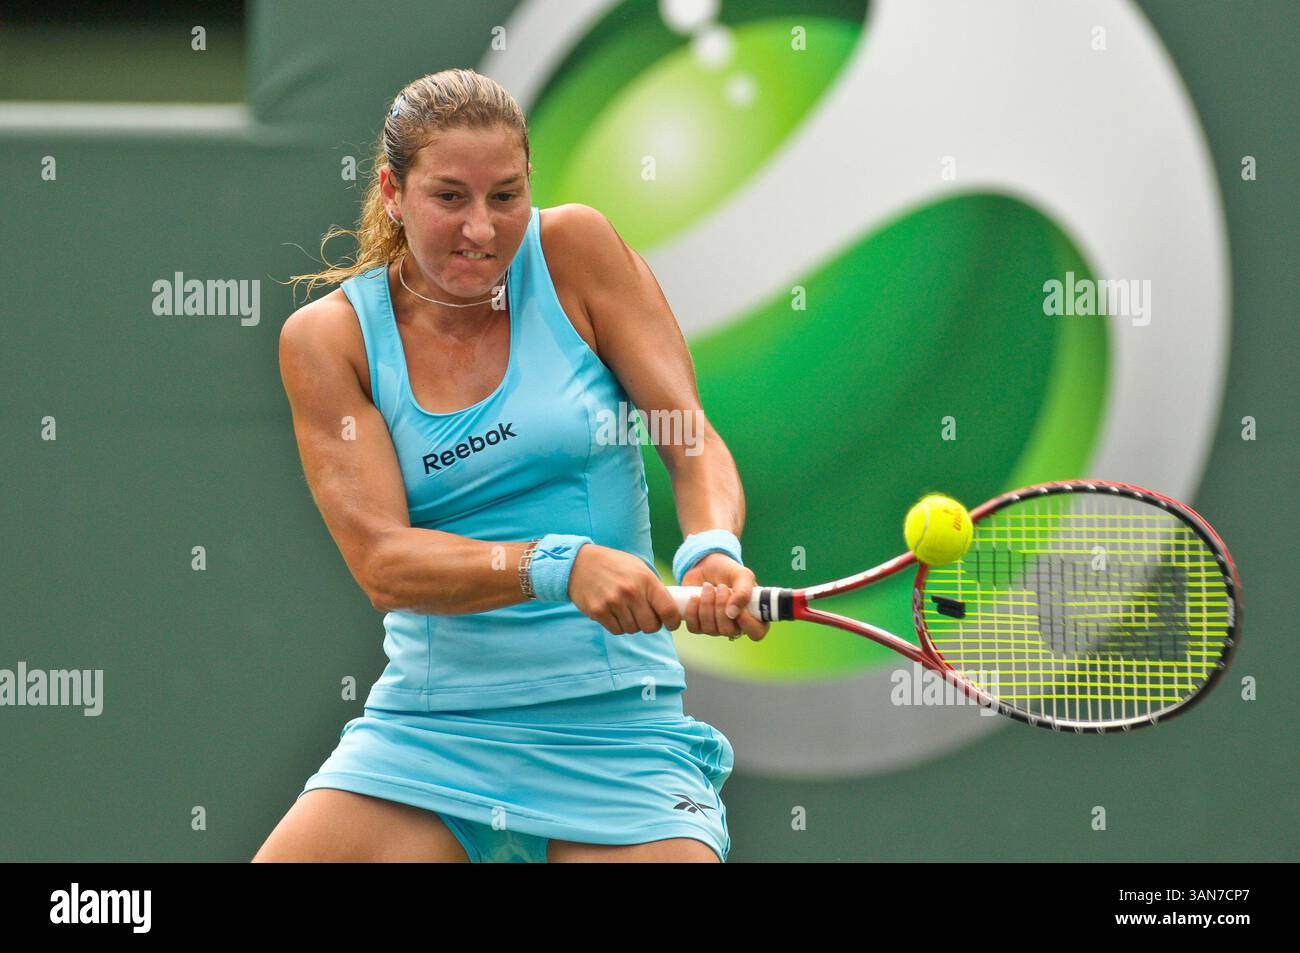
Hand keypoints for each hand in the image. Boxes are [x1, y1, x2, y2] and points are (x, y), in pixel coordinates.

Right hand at [567, 544, 682, 634]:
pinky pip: (616, 630)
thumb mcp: (638, 568)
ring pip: (633, 629)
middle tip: (645, 617)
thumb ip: (654, 587)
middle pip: (651, 626)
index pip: (668, 610)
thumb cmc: (614, 565)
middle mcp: (631, 592)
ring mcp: (613, 603)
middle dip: (651, 625)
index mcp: (646, 580)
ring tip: (625, 610)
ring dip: (632, 624)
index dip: (673, 622)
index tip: (671, 624)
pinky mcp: (598, 611)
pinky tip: (614, 612)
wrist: (579, 562)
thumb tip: (671, 609)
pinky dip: (618, 625)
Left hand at [681, 552, 769, 641]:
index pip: (757, 632)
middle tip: (721, 587)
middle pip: (728, 631)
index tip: (740, 607)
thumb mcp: (742, 575)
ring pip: (710, 629)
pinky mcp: (698, 625)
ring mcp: (716, 628)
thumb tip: (732, 613)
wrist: (705, 566)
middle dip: (721, 607)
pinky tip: (694, 597)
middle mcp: (735, 626)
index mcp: (752, 615)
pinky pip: (694, 627)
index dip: (748, 623)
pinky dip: (692, 611)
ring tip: (707, 586)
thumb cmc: (728, 572)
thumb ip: (743, 592)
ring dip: (707, 605)